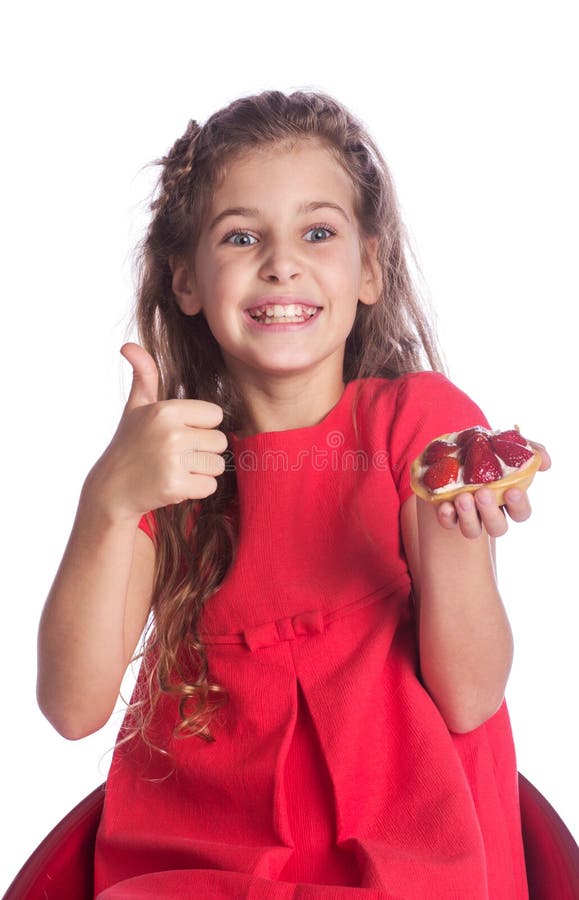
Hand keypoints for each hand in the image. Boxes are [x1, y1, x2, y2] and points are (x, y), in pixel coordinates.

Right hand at [83, 343, 227, 520]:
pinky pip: (210, 486)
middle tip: (177, 455)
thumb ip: (144, 375)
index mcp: (165, 410)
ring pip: (217, 464)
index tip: (180, 433)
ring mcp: (173, 461)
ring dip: (201, 471)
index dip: (202, 426)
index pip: (214, 415)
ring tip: (175, 469)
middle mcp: (170, 433)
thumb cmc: (130, 444)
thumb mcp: (136, 407)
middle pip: (220, 441)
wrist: (112, 488)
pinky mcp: (175, 486)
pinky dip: (196, 489)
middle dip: (203, 450)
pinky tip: (175, 485)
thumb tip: (129, 346)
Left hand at [435, 440, 550, 538]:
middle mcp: (490, 512)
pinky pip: (448, 523)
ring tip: (463, 497)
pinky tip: (445, 504)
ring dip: (468, 516)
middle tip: (482, 493)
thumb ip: (528, 450)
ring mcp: (468, 515)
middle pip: (498, 527)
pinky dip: (446, 517)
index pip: (521, 513)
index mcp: (508, 498)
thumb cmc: (486, 449)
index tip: (513, 491)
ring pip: (473, 530)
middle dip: (490, 512)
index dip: (519, 506)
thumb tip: (545, 462)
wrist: (453, 447)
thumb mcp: (506, 444)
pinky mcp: (448, 513)